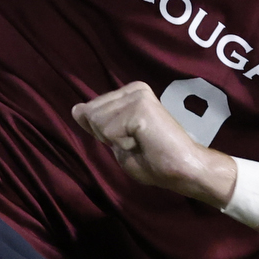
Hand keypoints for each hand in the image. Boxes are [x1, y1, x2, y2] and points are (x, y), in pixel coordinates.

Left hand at [71, 82, 236, 203]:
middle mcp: (134, 88)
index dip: (104, 133)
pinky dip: (122, 144)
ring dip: (115, 140)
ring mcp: (137, 95)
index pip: (91, 109)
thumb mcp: (116, 141)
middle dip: (107, 136)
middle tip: (137, 143)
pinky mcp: (139, 107)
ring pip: (97, 121)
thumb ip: (97, 125)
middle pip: (91, 113)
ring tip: (141, 142)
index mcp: (130, 93)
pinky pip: (109, 131)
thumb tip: (76, 109)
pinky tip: (144, 143)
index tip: (133, 140)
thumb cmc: (154, 161)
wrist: (182, 169)